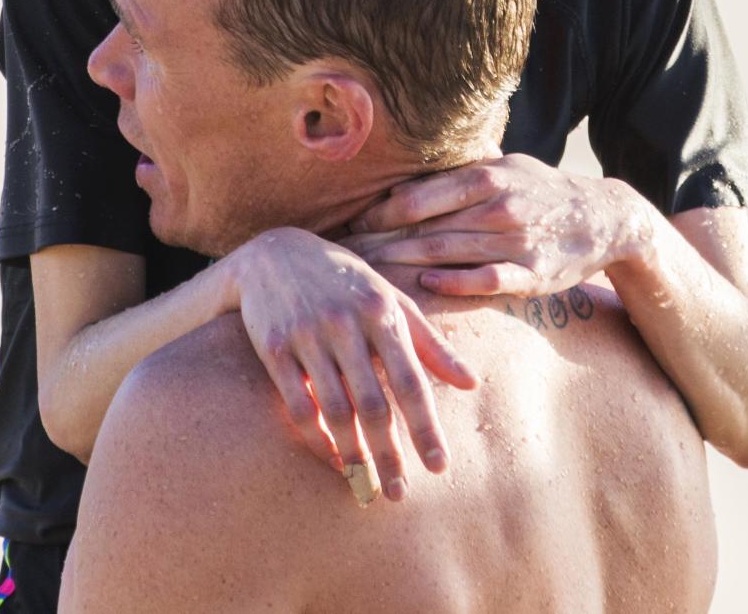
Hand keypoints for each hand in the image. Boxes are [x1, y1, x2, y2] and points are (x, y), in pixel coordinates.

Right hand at [225, 228, 477, 501]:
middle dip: (388, 454)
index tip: (438, 467)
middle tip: (398, 494)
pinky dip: (316, 438)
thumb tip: (473, 383)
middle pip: (373, 403)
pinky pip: (298, 404)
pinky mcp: (274, 347)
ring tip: (366, 486)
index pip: (410, 379)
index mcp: (381, 311)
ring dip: (353, 455)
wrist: (274, 254)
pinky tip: (332, 458)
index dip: (425, 426)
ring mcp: (308, 335)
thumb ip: (431, 343)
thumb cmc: (346, 281)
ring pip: (335, 409)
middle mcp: (346, 323)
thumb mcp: (391, 300)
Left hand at [341, 153, 653, 296]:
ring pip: (447, 253)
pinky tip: (427, 284)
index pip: (416, 195)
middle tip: (340, 259)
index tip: (347, 226)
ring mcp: (515, 240)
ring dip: (403, 266)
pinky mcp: (532, 273)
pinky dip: (456, 282)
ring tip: (366, 279)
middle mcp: (496, 206)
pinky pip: (487, 279)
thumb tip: (406, 175)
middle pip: (423, 227)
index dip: (377, 212)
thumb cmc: (542, 191)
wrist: (605, 218)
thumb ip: (460, 174)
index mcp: (484, 176)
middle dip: (377, 244)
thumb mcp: (506, 167)